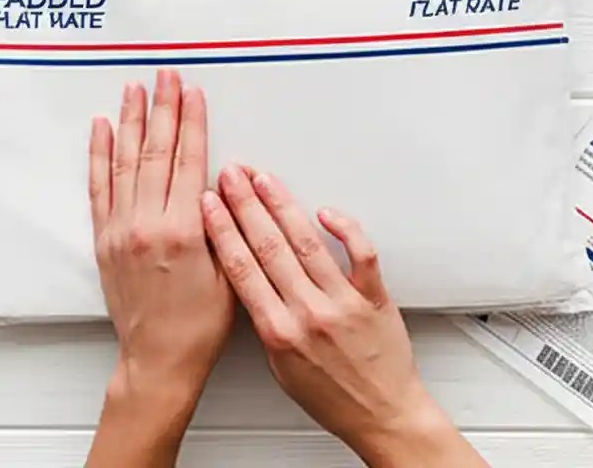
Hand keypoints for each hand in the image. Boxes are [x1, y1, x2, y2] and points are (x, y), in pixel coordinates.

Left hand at [86, 70, 234, 467]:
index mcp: (185, 229)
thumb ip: (226, 226)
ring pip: (125, 162)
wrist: (160, 357)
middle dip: (162, 109)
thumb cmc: (200, 324)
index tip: (192, 92)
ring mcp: (122, 230)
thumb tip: (225, 183)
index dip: (191, 121)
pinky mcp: (105, 240)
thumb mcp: (232, 274)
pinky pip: (99, 188)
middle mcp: (148, 223)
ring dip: (130, 122)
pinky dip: (99, 155)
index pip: (188, 159)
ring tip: (134, 90)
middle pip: (156, 151)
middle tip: (165, 76)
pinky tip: (101, 130)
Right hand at [201, 166, 487, 467]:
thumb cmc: (333, 398)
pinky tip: (326, 210)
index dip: (222, 230)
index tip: (209, 205)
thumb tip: (252, 286)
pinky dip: (345, 229)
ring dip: (281, 205)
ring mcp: (343, 303)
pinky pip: (361, 254)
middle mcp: (308, 313)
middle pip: (268, 246)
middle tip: (232, 176)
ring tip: (264, 180)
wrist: (382, 416)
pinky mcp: (375, 298)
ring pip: (307, 243)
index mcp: (279, 332)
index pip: (242, 268)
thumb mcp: (280, 368)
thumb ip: (266, 323)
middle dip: (245, 204)